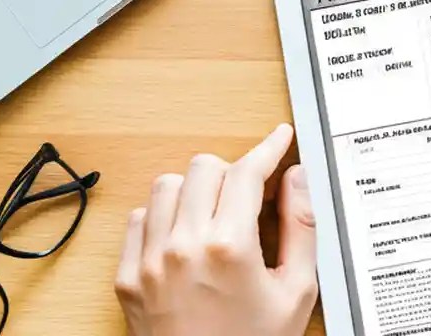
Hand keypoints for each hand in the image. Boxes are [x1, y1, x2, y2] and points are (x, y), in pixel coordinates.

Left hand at [114, 124, 317, 335]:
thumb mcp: (297, 292)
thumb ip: (302, 228)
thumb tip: (298, 179)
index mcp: (230, 246)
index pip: (247, 171)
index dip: (268, 147)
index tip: (279, 139)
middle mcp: (184, 246)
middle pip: (204, 167)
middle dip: (232, 171)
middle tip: (249, 192)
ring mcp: (150, 261)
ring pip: (166, 186)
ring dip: (193, 190)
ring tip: (214, 215)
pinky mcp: (128, 278)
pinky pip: (138, 220)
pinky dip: (161, 217)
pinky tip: (183, 237)